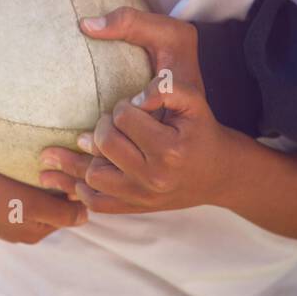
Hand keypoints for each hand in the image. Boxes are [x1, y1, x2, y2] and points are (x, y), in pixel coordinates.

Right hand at [0, 147, 89, 244]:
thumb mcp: (29, 205)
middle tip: (61, 160)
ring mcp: (9, 218)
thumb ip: (60, 212)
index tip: (75, 168)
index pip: (70, 211)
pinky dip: (28, 181)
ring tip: (45, 160)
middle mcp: (24, 230)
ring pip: (40, 197)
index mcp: (35, 233)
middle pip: (55, 204)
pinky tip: (24, 165)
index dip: (74, 190)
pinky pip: (22, 193)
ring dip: (45, 181)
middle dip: (61, 185)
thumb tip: (86, 217)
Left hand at [38, 6, 240, 213]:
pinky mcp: (135, 208)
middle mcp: (154, 177)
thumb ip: (170, 87)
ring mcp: (142, 197)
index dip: (122, 105)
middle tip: (112, 120)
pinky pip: (96, 202)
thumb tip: (140, 95)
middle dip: (104, 125)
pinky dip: (82, 188)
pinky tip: (77, 172)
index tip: (130, 105)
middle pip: (105, 143)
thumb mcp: (195, 100)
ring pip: (92, 175)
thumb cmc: (202, 129)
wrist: (218, 172)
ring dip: (87, 156)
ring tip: (87, 144)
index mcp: (170, 149)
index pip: (123, 116)